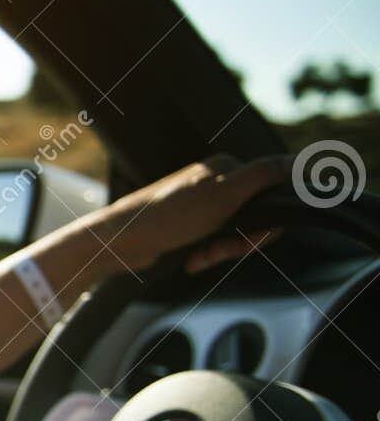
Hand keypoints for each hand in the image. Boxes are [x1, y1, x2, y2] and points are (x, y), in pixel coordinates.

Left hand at [74, 155, 289, 277]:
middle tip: (215, 251)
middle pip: (253, 218)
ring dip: (220, 251)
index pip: (272, 196)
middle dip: (238, 243)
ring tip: (199, 257)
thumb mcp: (223, 194)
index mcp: (226, 168)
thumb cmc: (166, 217)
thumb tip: (301, 160)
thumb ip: (263, 175)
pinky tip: (190, 260)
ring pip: (233, 234)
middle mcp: (214, 182)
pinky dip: (206, 255)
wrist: (119, 243)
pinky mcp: (188, 225)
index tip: (244, 240)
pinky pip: (213, 243)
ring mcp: (200, 204)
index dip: (263, 225)